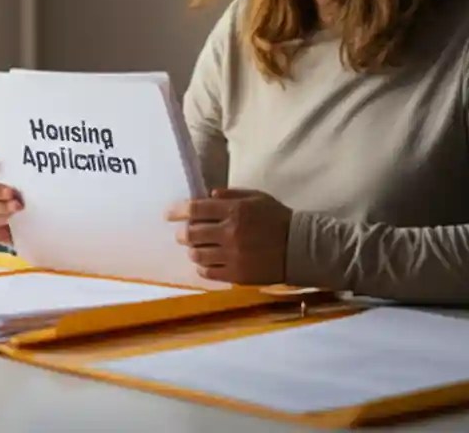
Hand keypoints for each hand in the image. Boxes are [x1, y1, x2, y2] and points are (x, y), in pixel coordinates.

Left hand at [166, 188, 291, 284]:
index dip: (178, 211)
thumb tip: (209, 194)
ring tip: (196, 249)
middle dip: (183, 234)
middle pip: (192, 233)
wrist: (300, 247)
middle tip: (183, 234)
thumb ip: (232, 194)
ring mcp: (232, 255)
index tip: (168, 214)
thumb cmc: (278, 218)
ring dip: (193, 251)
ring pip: (198, 254)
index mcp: (235, 211)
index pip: (196, 209)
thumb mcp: (257, 198)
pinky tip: (205, 264)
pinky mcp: (237, 275)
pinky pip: (209, 273)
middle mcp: (230, 232)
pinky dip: (202, 267)